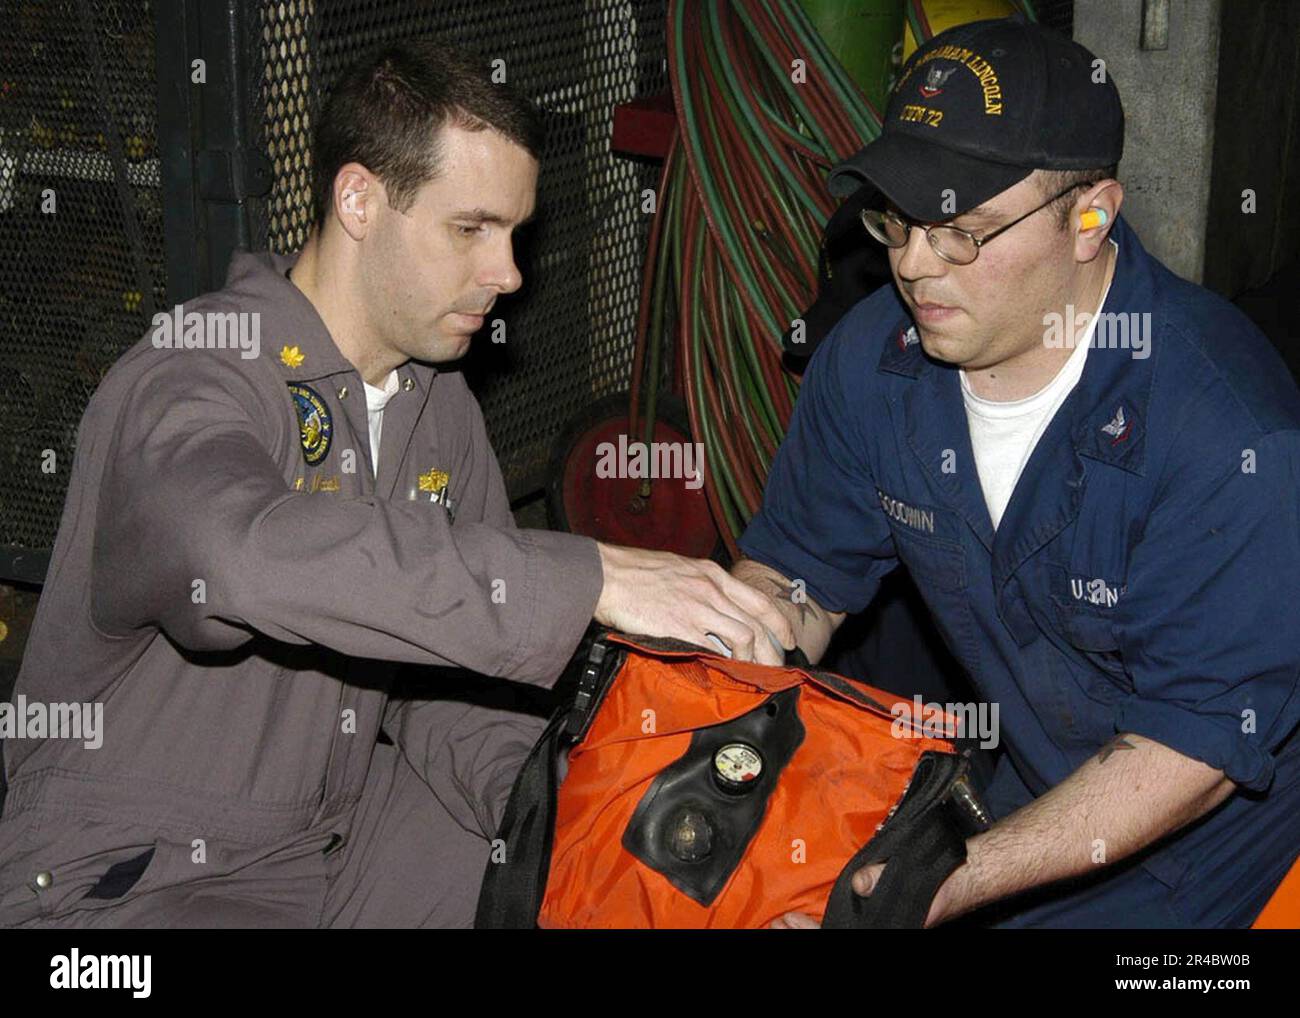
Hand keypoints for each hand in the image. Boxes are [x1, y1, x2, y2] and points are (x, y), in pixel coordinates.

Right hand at [593, 544, 795, 665]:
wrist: (606, 574)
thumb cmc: (633, 572)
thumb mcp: (677, 569)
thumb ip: (698, 587)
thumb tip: (710, 608)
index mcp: (711, 574)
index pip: (758, 599)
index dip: (779, 622)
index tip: (788, 638)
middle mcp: (711, 589)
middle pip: (757, 622)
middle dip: (773, 650)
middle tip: (776, 669)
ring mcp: (698, 607)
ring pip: (744, 636)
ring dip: (755, 660)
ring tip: (756, 676)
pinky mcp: (681, 626)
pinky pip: (715, 648)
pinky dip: (727, 662)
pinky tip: (728, 673)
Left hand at [770, 862, 950, 928]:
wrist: (960, 876)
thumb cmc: (941, 879)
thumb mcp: (915, 875)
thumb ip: (883, 878)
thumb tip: (859, 883)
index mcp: (886, 928)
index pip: (839, 936)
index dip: (809, 933)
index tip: (788, 921)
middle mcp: (879, 929)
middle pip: (833, 937)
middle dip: (802, 933)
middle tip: (774, 923)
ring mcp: (876, 926)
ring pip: (837, 933)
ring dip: (809, 930)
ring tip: (783, 921)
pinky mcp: (876, 920)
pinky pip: (845, 926)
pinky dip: (823, 924)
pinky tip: (807, 917)